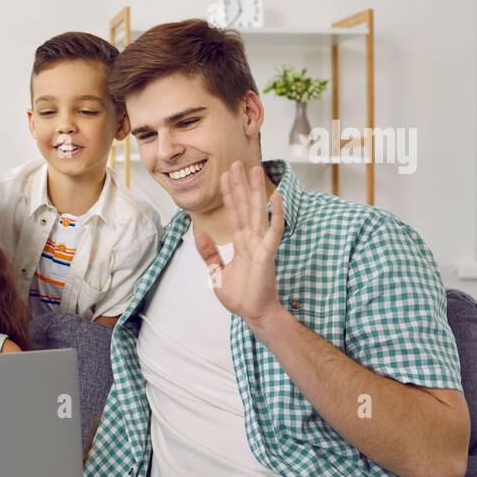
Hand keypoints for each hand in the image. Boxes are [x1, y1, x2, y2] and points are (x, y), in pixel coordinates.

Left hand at [194, 162, 285, 328]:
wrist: (253, 313)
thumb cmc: (240, 296)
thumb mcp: (216, 273)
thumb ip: (210, 253)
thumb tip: (199, 234)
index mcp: (241, 243)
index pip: (234, 212)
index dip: (229, 194)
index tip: (225, 176)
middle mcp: (252, 240)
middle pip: (245, 206)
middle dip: (240, 185)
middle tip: (236, 162)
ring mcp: (261, 245)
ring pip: (258, 212)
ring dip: (256, 191)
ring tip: (255, 170)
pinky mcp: (267, 254)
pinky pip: (272, 231)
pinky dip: (276, 214)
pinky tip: (276, 197)